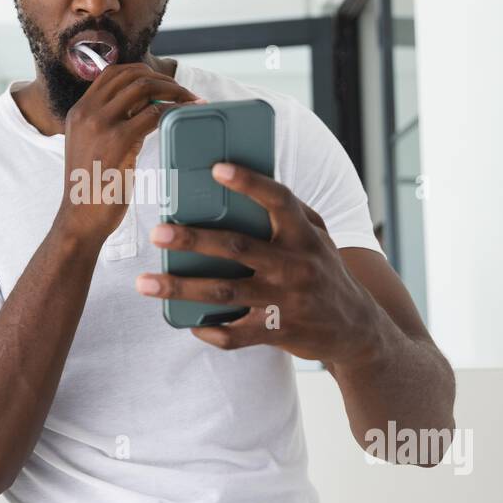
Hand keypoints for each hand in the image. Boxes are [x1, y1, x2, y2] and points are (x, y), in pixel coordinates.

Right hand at [56, 62, 198, 245]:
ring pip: (143, 87)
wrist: (80, 218)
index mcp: (79, 111)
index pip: (112, 73)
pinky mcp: (118, 141)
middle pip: (130, 75)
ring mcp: (101, 124)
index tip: (162, 84)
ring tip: (189, 102)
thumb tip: (147, 108)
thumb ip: (113, 124)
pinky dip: (173, 111)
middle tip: (183, 92)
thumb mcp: (93, 147)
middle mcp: (87, 112)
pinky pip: (154, 114)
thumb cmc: (93, 188)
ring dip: (172, 91)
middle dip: (162, 79)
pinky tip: (183, 117)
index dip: (141, 72)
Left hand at [135, 162, 379, 361]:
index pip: (279, 200)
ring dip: (181, 287)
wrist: (357, 330)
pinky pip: (236, 334)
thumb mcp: (319, 237)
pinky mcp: (279, 332)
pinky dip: (210, 330)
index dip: (249, 183)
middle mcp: (296, 265)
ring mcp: (286, 301)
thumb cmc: (325, 271)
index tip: (217, 168)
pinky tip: (189, 323)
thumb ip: (290, 212)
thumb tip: (244, 185)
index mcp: (305, 235)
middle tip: (158, 232)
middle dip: (193, 240)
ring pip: (225, 293)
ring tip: (145, 282)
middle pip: (237, 248)